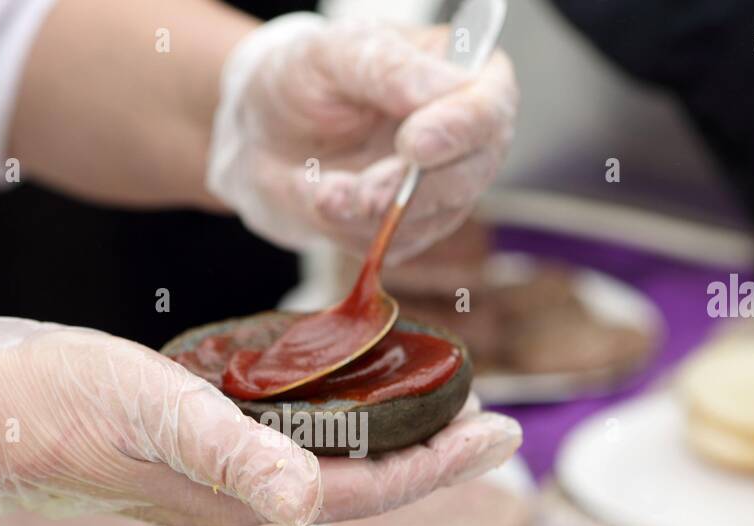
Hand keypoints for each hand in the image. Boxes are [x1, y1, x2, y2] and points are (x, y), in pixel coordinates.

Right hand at [0, 318, 521, 525]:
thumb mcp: (155, 413)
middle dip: (431, 456)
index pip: (368, 488)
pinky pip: (289, 439)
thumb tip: (310, 494)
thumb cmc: (66, 406)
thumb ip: (232, 452)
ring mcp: (221, 474)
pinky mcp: (200, 447)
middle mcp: (245, 493)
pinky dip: (333, 419)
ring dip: (388, 439)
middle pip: (361, 482)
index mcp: (246, 493)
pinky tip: (341, 391)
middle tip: (489, 421)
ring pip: (329, 462)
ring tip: (434, 404)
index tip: (502, 435)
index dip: (440, 465)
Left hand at [207, 13, 517, 262]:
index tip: (414, 145)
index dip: (458, 130)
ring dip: (374, 213)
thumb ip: (387, 67)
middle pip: (471, 175)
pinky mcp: (412, 231)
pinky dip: (353, 229)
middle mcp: (465, 139)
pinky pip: (395, 244)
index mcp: (465, 78)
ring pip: (432, 218)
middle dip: (413, 189)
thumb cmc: (307, 81)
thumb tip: (438, 90)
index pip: (489, 109)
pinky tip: (324, 199)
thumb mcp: (335, 53)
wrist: (264, 136)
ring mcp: (443, 190)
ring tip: (325, 192)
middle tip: (363, 192)